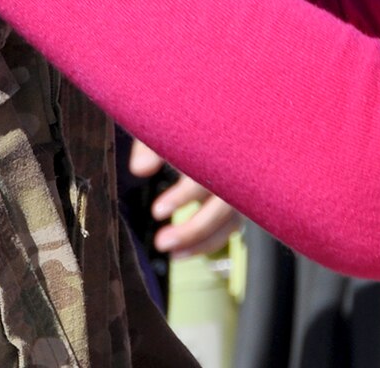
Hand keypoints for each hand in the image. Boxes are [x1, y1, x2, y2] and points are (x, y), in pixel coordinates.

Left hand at [128, 140, 240, 257]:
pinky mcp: (239, 202)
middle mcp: (234, 169)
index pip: (204, 176)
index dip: (183, 196)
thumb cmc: (186, 130)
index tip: (158, 212)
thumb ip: (150, 147)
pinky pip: (229, 228)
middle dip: (193, 228)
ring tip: (169, 251)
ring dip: (199, 241)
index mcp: (216, 148)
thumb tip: (140, 169)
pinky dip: (206, 244)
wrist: (211, 127)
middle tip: (161, 241)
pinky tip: (180, 253)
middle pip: (222, 206)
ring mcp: (239, 188)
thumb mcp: (163, 130)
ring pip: (229, 222)